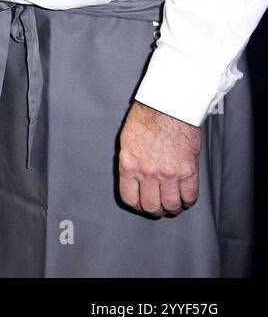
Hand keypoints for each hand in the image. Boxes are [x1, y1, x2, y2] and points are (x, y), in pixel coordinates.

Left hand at [118, 101, 200, 215]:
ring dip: (173, 208)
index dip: (137, 206)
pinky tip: (186, 197)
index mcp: (129, 165)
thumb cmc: (146, 119)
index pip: (130, 198)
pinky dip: (188, 201)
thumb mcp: (127, 141)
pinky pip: (190, 196)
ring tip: (174, 204)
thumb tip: (132, 177)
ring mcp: (168, 174)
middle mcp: (147, 173)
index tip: (141, 205)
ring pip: (171, 205)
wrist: (167, 106)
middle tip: (159, 207)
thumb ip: (130, 162)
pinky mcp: (188, 170)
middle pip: (151, 206)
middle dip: (155, 210)